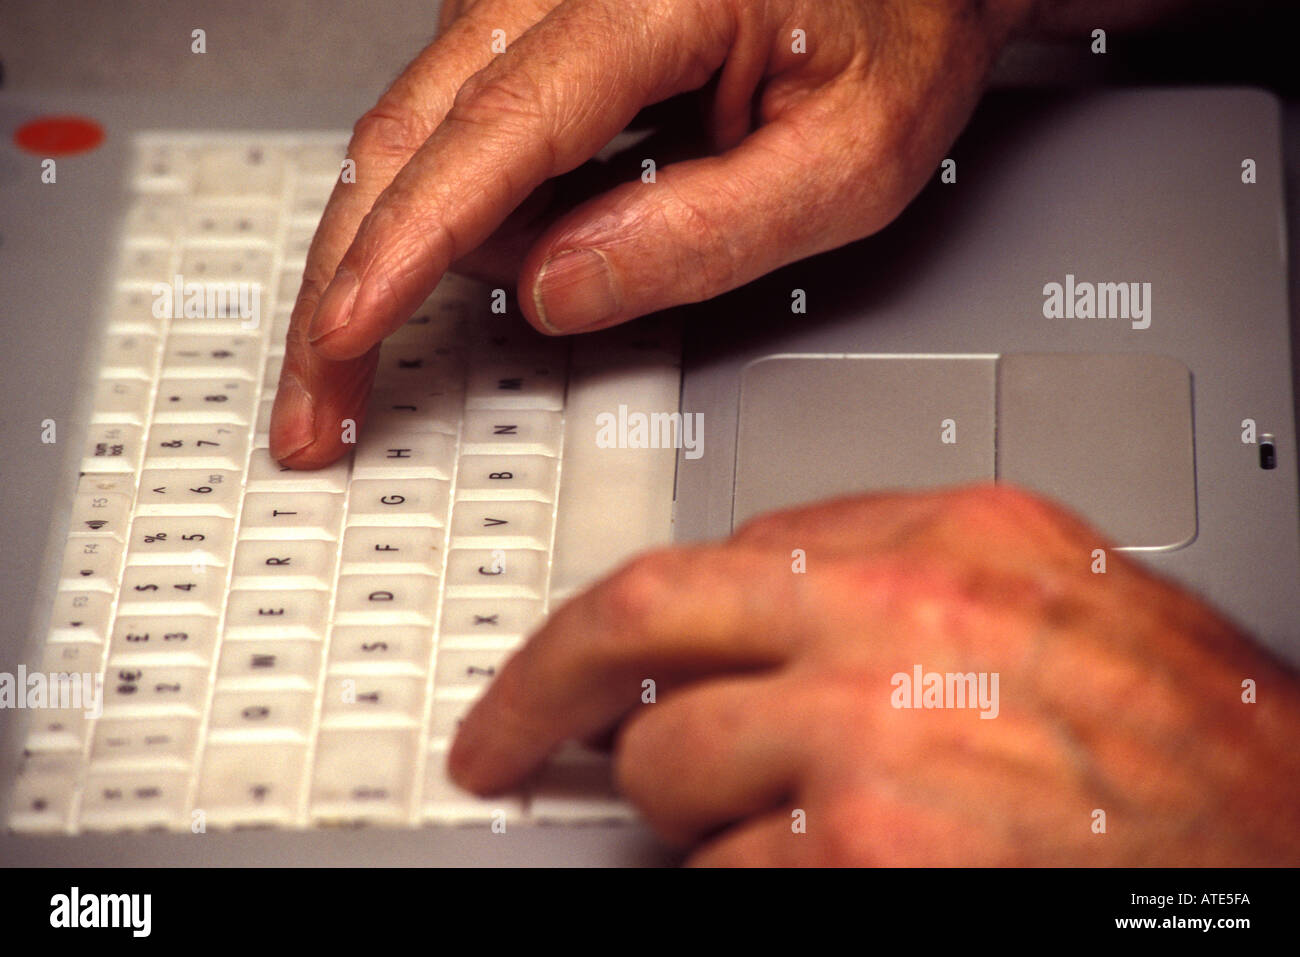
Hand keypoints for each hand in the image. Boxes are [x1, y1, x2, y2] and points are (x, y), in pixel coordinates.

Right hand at [269, 0, 1036, 467]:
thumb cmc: (892, 37)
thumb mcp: (847, 159)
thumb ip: (705, 233)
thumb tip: (555, 291)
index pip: (492, 135)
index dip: (402, 248)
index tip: (339, 337)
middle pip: (403, 138)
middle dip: (346, 284)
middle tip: (319, 404)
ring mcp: (528, 6)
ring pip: (415, 145)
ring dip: (412, 258)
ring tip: (472, 319)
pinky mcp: (521, 38)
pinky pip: (455, 140)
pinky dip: (459, 222)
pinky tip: (517, 251)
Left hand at [448, 484, 1299, 864]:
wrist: (1284, 844)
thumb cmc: (1181, 741)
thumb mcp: (1047, 596)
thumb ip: (893, 574)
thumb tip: (751, 593)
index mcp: (949, 536)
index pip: (720, 549)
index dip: (631, 610)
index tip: (579, 651)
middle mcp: (900, 615)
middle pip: (644, 617)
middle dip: (540, 682)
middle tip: (498, 733)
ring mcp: (874, 733)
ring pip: (665, 763)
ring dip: (684, 808)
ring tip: (773, 825)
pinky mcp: (862, 854)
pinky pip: (717, 871)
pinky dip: (736, 881)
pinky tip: (816, 873)